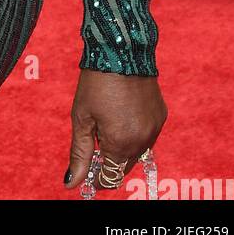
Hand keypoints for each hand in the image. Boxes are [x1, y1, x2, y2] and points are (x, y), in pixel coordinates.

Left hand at [64, 69, 166, 193]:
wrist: (121, 51)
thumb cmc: (96, 82)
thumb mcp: (81, 118)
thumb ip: (79, 154)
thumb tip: (71, 183)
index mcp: (121, 143)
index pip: (110, 177)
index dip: (97, 179)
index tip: (87, 175)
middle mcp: (142, 141)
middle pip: (124, 167)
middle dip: (108, 163)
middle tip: (94, 146)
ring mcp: (155, 129)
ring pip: (137, 153)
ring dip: (122, 149)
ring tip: (106, 124)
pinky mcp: (161, 117)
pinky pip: (148, 136)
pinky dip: (135, 134)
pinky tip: (122, 116)